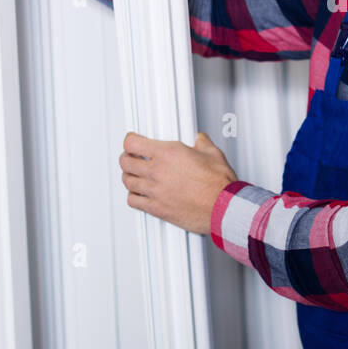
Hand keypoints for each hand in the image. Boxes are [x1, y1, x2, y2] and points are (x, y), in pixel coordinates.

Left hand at [120, 131, 238, 234]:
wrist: (222, 207)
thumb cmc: (219, 185)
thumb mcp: (213, 154)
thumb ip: (202, 143)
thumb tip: (200, 140)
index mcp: (168, 153)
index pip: (133, 144)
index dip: (130, 141)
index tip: (132, 141)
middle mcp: (157, 171)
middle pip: (125, 162)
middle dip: (126, 158)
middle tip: (131, 157)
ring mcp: (155, 191)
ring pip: (127, 181)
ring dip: (129, 176)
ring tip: (134, 175)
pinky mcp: (157, 208)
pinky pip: (133, 201)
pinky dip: (133, 196)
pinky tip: (138, 194)